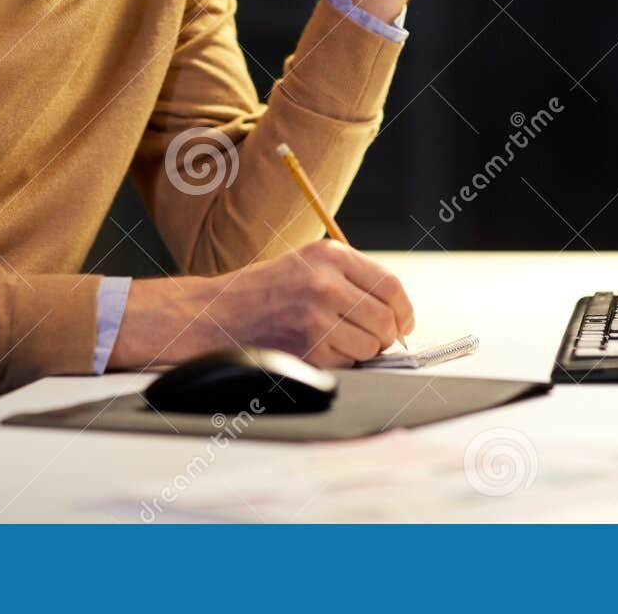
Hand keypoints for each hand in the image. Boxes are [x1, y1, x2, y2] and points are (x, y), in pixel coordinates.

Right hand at [109, 239, 415, 368]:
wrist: (214, 314)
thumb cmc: (262, 292)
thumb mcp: (307, 264)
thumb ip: (350, 278)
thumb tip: (396, 309)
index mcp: (331, 254)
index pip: (391, 285)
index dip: (403, 310)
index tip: (402, 323)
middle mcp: (327, 280)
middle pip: (386, 318)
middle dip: (384, 336)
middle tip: (369, 340)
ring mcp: (318, 314)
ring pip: (371, 344)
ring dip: (361, 352)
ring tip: (333, 342)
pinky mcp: (309, 345)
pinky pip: (348, 362)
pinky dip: (340, 363)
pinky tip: (316, 351)